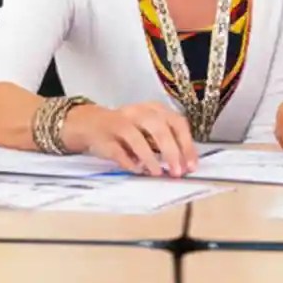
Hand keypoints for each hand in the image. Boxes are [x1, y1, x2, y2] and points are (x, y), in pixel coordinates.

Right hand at [62, 102, 197, 177]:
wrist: (91, 123)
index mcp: (154, 109)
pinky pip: (117, 151)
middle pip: (159, 128)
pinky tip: (137, 170)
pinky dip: (128, 162)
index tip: (191, 165)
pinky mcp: (104, 137)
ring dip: (150, 158)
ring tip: (157, 173)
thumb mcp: (150, 128)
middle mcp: (138, 113)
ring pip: (136, 138)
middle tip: (177, 171)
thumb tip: (185, 164)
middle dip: (171, 151)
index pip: (176, 123)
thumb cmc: (127, 129)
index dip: (186, 144)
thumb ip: (167, 142)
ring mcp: (119, 124)